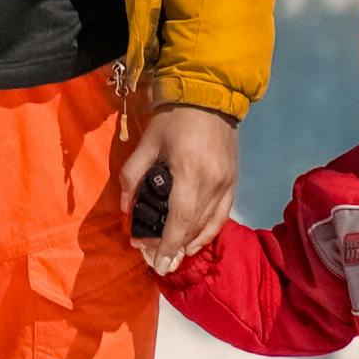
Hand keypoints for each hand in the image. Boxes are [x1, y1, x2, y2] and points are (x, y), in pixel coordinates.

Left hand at [120, 101, 238, 271]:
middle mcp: (212, 183)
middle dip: (175, 248)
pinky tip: (194, 243)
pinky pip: (222, 216)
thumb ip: (132, 175)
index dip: (168, 244)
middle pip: (194, 227)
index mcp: (189, 172)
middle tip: (156, 262)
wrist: (208, 95)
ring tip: (172, 256)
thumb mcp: (146, 142)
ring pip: (209, 225)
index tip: (158, 264)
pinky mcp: (233, 182)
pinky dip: (208, 232)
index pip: (180, 219)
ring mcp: (226, 184)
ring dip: (191, 244)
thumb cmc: (173, 118)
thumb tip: (125, 207)